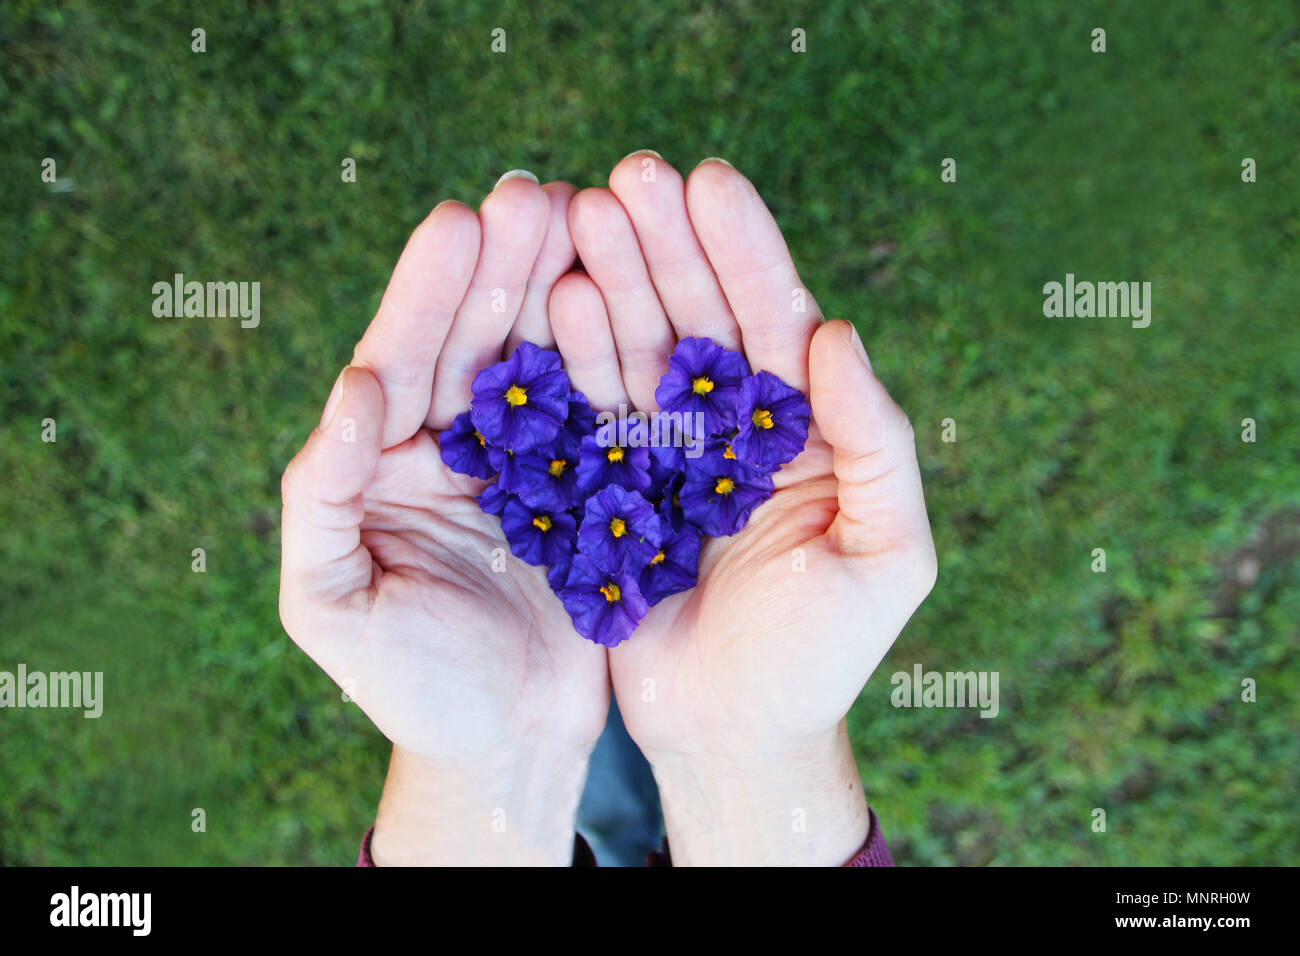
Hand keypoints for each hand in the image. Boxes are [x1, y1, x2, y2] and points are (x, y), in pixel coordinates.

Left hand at [279, 173, 608, 864]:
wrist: (505, 744)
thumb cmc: (410, 688)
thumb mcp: (334, 605)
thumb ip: (322, 497)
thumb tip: (354, 389)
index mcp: (383, 464)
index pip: (400, 361)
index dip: (425, 292)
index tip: (458, 220)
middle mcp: (455, 448)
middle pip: (476, 339)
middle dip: (503, 264)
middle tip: (537, 190)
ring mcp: (528, 462)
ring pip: (544, 359)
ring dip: (565, 287)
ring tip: (596, 213)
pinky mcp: (590, 488)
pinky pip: (603, 412)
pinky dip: (618, 357)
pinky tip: (640, 298)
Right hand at [549, 154, 936, 863]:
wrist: (736, 735)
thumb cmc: (821, 656)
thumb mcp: (885, 554)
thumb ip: (877, 443)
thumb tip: (838, 332)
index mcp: (805, 429)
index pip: (777, 319)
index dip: (745, 249)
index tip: (706, 181)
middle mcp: (733, 426)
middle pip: (699, 314)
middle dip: (667, 243)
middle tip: (627, 175)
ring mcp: (666, 453)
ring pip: (637, 348)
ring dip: (613, 279)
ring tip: (579, 216)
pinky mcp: (610, 488)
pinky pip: (589, 411)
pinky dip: (573, 356)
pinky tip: (556, 300)